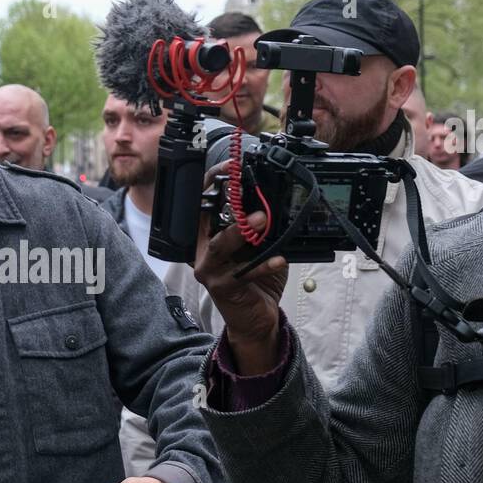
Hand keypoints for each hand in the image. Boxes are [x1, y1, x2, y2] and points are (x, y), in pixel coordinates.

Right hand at [194, 160, 288, 374]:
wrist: (255, 318)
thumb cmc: (256, 279)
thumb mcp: (259, 245)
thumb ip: (259, 225)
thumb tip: (273, 200)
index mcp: (208, 232)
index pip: (204, 199)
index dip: (215, 179)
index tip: (233, 164)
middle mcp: (203, 248)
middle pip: (206, 217)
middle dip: (225, 199)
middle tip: (243, 183)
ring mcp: (209, 268)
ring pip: (221, 244)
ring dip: (241, 231)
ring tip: (262, 219)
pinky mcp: (221, 287)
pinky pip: (244, 273)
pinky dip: (264, 265)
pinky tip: (280, 259)